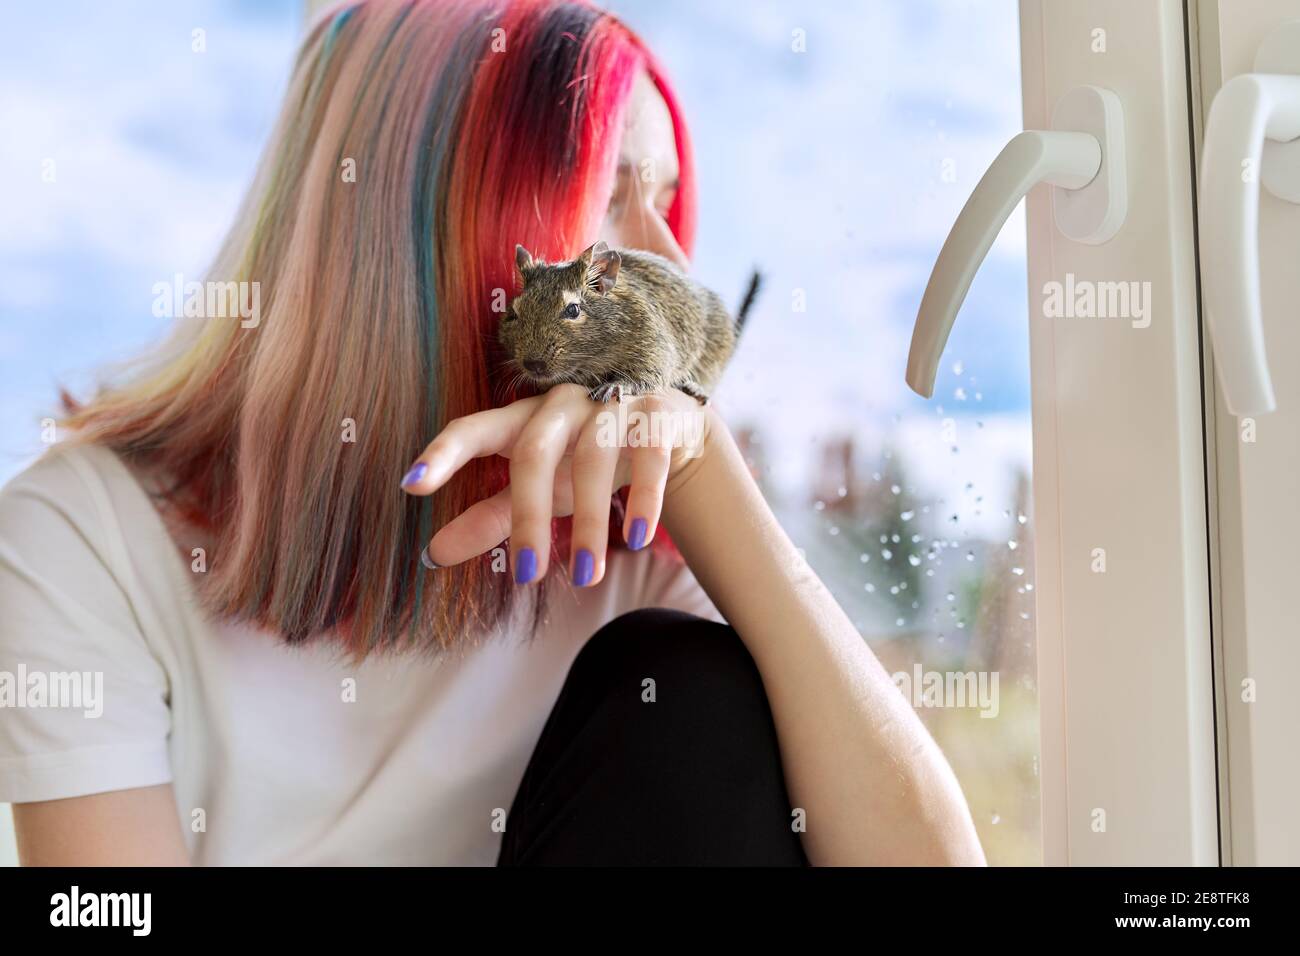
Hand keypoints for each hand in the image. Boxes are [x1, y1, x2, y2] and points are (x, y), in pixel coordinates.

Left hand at [399, 384, 716, 585]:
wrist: (665, 428)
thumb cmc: (584, 457)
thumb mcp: (539, 487)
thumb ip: (490, 517)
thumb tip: (434, 554)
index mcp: (520, 420)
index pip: (473, 429)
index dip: (442, 454)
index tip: (411, 486)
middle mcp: (559, 405)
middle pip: (534, 451)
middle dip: (529, 514)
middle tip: (527, 575)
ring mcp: (609, 405)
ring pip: (593, 457)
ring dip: (589, 522)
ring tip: (586, 576)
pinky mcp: (656, 414)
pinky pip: (648, 455)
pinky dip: (643, 498)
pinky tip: (635, 538)